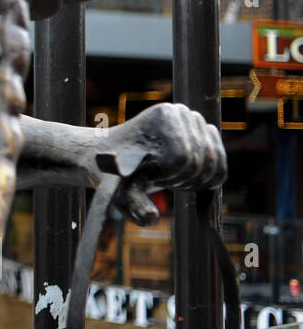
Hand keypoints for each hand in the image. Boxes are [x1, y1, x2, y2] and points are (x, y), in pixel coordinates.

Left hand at [92, 103, 226, 224]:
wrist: (109, 157)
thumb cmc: (113, 176)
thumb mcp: (121, 192)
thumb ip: (136, 205)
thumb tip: (150, 218)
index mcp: (163, 117)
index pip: (183, 160)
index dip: (171, 177)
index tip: (151, 177)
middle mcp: (179, 111)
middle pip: (203, 159)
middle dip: (184, 177)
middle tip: (161, 178)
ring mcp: (190, 117)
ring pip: (214, 159)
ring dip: (195, 177)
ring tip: (169, 174)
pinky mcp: (197, 129)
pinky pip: (219, 157)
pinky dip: (210, 174)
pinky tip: (187, 177)